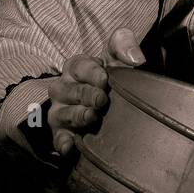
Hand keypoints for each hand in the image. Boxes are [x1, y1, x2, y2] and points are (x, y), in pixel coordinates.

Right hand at [47, 27, 145, 156]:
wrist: (114, 98)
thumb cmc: (114, 72)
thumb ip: (125, 45)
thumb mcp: (119, 54)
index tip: (106, 79)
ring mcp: (61, 111)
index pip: (78, 66)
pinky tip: (70, 147)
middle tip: (101, 100)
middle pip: (68, 91)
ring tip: (91, 118)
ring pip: (61, 114)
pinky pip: (58, 138)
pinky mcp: (63, 133)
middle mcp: (64, 89)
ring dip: (75, 116)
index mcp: (76, 68)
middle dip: (85, 95)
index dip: (91, 72)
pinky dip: (62, 142)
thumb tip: (136, 59)